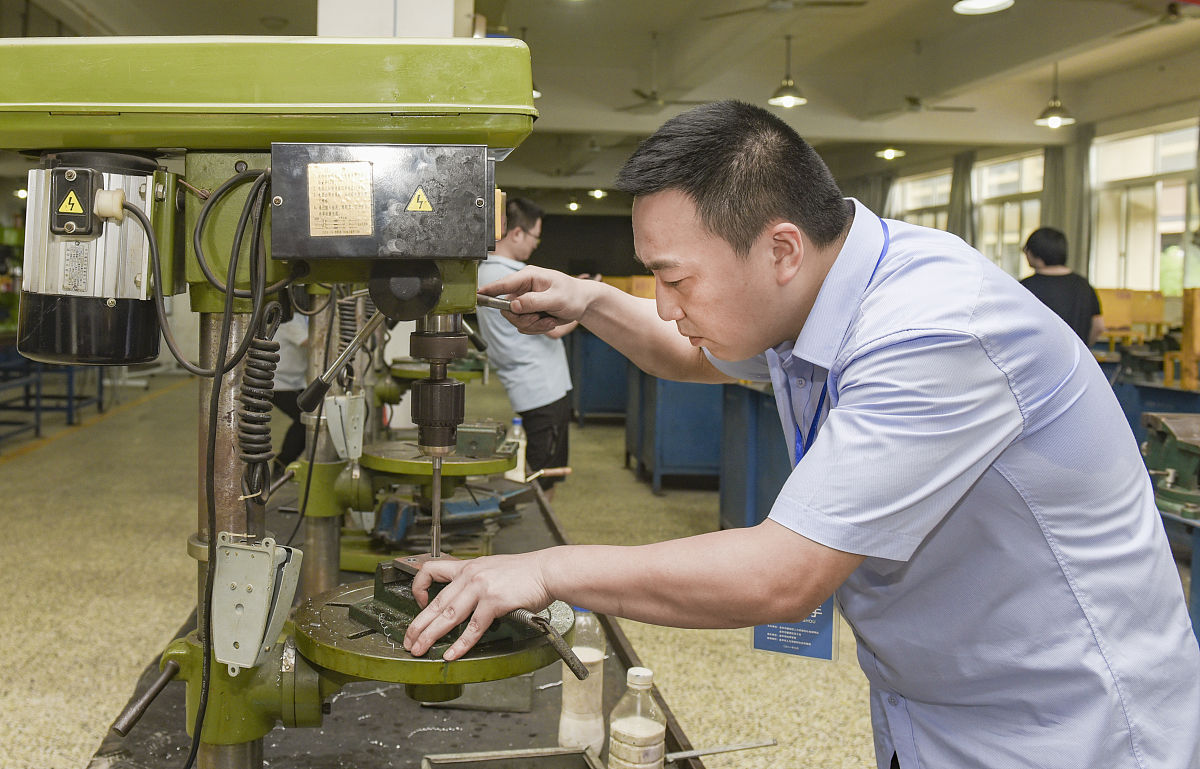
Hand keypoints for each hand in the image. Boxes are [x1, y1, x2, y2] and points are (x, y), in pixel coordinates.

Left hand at [403, 551, 553, 660]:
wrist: (548, 570)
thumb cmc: (525, 573)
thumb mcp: (493, 568)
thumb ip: (476, 580)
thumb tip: (465, 599)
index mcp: (468, 566)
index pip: (431, 570)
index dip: (419, 587)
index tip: (419, 603)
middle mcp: (471, 575)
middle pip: (436, 602)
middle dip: (418, 624)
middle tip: (408, 640)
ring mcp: (481, 588)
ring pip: (448, 616)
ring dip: (431, 636)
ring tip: (419, 649)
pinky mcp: (494, 602)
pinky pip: (473, 628)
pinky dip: (460, 644)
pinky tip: (451, 654)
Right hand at [478, 266, 596, 335]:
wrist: (582, 303)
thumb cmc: (572, 294)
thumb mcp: (556, 298)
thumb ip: (534, 301)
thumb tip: (513, 305)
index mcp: (528, 277)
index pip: (503, 284)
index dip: (489, 290)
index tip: (476, 295)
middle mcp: (522, 288)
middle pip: (506, 309)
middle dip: (523, 319)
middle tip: (540, 319)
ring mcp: (523, 301)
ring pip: (515, 321)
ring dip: (533, 325)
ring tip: (549, 320)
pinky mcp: (527, 312)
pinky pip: (523, 327)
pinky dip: (536, 329)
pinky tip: (548, 321)